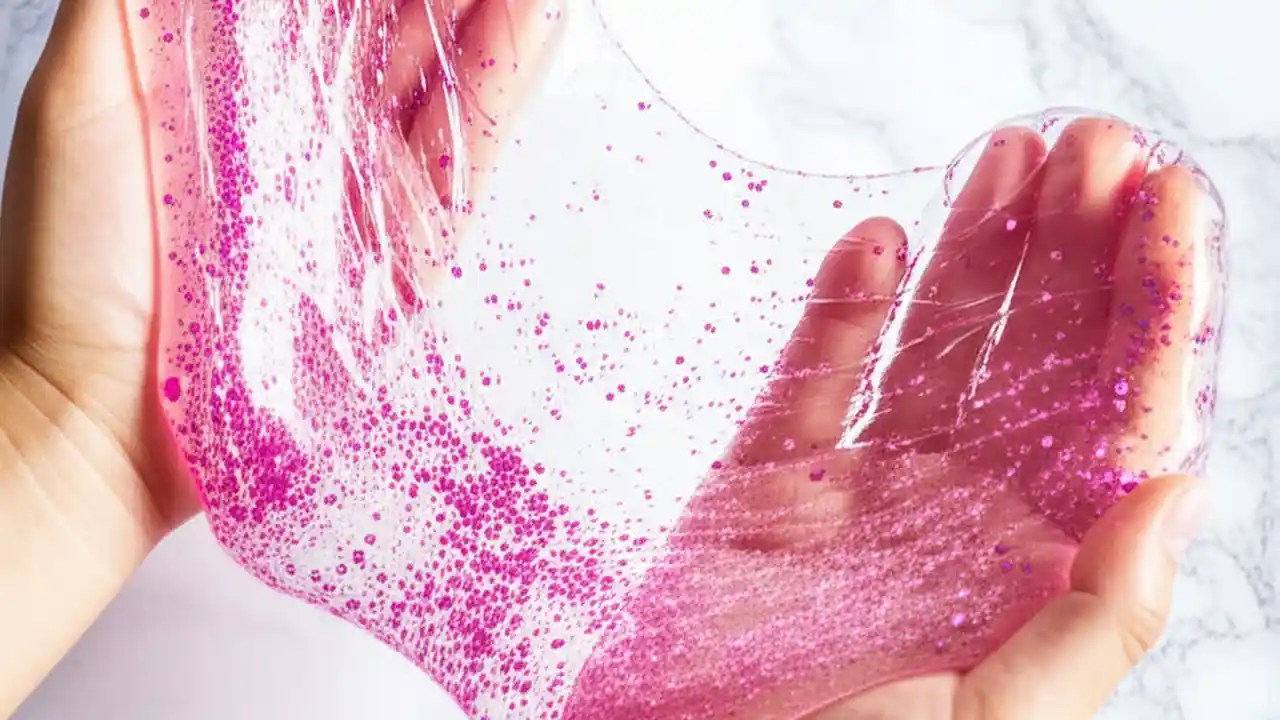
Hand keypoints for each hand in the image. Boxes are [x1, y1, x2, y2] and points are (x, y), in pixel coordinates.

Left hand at [0, 0, 559, 710]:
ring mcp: (363, 203)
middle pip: (400, 45)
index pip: (331, 18)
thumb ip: (134, 11)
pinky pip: (460, 170)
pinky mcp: (400, 261)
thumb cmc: (69, 260)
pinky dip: (498, 96)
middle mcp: (314, 147)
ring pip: (441, 94)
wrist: (97, 411)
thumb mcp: (82, 94)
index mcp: (247, 97)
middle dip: (444, 1)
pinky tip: (529, 29)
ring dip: (487, 25)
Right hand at [565, 118, 1213, 719]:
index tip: (1168, 204)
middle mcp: (959, 520)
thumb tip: (1179, 485)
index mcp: (1035, 573)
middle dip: (1071, 252)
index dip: (1152, 309)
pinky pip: (812, 378)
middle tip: (1088, 149)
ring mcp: (861, 494)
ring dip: (973, 254)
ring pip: (932, 349)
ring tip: (1005, 159)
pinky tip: (880, 246)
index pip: (1117, 419)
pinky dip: (843, 309)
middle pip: (1034, 361)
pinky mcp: (767, 485)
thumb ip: (1095, 615)